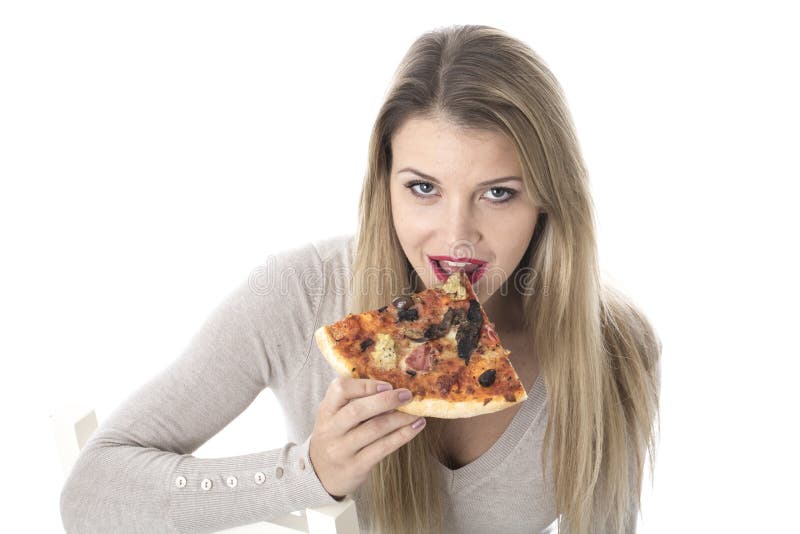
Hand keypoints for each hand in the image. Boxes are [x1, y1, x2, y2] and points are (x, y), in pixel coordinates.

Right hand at [309, 377, 425, 498]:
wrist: (319, 475)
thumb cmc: (335, 438)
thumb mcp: (334, 418)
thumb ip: (354, 403)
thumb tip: (393, 387)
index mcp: (326, 411)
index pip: (339, 389)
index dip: (365, 385)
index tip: (386, 385)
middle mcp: (330, 429)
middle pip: (358, 410)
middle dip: (386, 400)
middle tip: (407, 395)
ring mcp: (341, 450)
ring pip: (374, 429)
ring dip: (400, 419)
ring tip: (416, 412)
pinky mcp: (355, 467)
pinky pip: (382, 448)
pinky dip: (402, 436)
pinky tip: (415, 427)